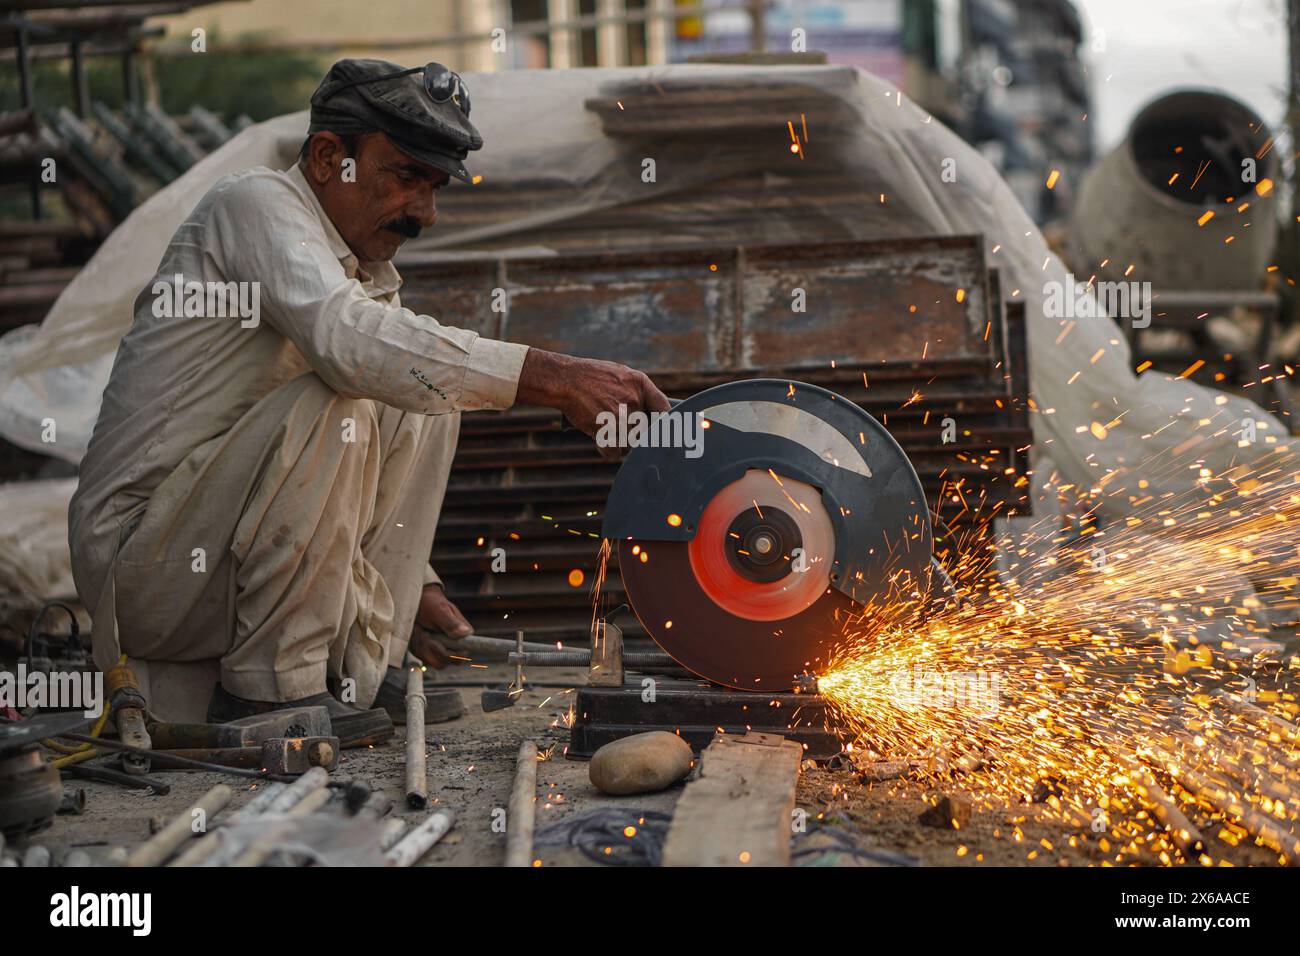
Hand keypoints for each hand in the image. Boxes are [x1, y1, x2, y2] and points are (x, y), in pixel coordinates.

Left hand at [409, 583, 472, 669]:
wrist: (418, 603)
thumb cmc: (431, 604)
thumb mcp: (439, 610)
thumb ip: (451, 623)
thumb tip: (465, 632)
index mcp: (463, 635)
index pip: (462, 655)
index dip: (449, 654)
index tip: (435, 641)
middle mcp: (456, 646)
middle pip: (445, 660)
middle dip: (431, 647)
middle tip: (425, 631)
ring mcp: (443, 651)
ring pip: (433, 661)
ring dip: (422, 646)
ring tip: (421, 630)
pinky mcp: (432, 654)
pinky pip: (424, 659)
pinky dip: (417, 647)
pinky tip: (418, 634)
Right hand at [515, 349, 669, 440]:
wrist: (564, 379)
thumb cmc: (590, 377)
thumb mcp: (619, 374)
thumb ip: (637, 391)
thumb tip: (654, 412)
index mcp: (640, 385)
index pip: (665, 410)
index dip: (667, 424)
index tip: (666, 432)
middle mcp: (634, 401)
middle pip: (646, 432)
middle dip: (635, 435)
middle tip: (622, 430)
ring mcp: (620, 416)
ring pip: (629, 444)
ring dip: (619, 443)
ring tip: (606, 430)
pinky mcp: (606, 431)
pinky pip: (613, 452)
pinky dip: (605, 450)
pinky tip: (598, 438)